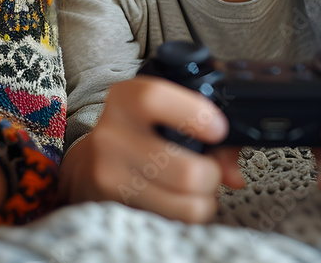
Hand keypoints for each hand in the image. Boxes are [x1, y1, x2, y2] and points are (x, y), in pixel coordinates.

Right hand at [61, 76, 241, 222]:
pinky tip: (175, 199)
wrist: (87, 162)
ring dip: (202, 200)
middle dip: (212, 175)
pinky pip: (171, 221)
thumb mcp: (161, 113)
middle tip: (208, 169)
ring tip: (194, 188)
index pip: (155, 99)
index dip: (196, 114)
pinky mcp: (115, 206)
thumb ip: (205, 130)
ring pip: (185, 204)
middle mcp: (113, 135)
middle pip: (186, 171)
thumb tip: (233, 173)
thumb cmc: (135, 132)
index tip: (218, 130)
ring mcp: (111, 175)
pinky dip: (183, 213)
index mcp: (125, 100)